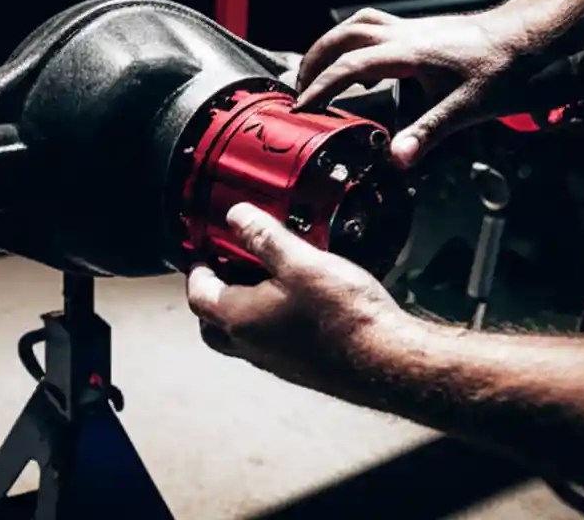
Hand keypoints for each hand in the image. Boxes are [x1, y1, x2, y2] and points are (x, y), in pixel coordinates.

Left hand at [186, 202, 423, 405]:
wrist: (387, 361)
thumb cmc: (343, 316)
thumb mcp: (301, 262)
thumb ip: (264, 237)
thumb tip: (235, 216)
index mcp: (240, 320)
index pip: (198, 295)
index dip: (197, 270)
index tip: (203, 250)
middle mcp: (252, 346)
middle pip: (213, 323)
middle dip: (213, 294)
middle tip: (225, 267)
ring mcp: (276, 361)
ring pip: (242, 335)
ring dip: (243, 308)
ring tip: (264, 278)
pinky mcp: (301, 367)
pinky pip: (271, 343)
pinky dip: (270, 321)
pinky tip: (297, 303)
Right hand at [295, 8, 524, 167]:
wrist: (529, 36)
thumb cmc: (502, 69)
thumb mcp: (465, 109)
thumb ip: (426, 133)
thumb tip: (396, 158)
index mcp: (408, 53)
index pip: (348, 67)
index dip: (320, 86)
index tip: (301, 107)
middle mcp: (404, 34)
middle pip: (342, 37)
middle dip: (314, 62)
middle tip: (300, 88)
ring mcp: (412, 28)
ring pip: (356, 25)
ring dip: (331, 46)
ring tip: (319, 72)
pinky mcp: (421, 29)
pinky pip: (374, 26)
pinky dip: (356, 41)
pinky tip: (364, 65)